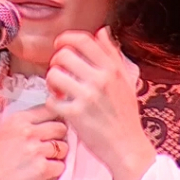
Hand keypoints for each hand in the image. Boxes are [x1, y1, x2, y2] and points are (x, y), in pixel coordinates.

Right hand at [0, 104, 68, 179]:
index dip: (54, 119)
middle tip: (50, 148)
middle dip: (59, 138)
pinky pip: (60, 166)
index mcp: (17, 120)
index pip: (48, 110)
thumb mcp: (2, 135)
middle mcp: (27, 132)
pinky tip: (41, 174)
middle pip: (60, 128)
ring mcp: (35, 150)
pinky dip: (54, 171)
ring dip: (58, 156)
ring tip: (44, 162)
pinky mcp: (41, 168)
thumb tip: (48, 123)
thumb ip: (23, 127)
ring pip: (63, 148)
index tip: (52, 128)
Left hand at [45, 27, 155, 179]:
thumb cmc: (126, 116)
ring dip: (51, 82)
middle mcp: (100, 79)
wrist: (128, 147)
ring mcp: (87, 97)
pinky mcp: (76, 115)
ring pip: (54, 74)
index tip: (60, 45)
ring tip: (59, 91)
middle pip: (63, 55)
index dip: (65, 39)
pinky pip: (51, 99)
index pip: (83, 40)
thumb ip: (112, 55)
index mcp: (112, 69)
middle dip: (56, 62)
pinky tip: (61, 107)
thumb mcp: (126, 81)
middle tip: (60, 73)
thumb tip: (102, 32)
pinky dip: (52, 103)